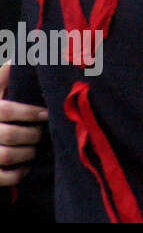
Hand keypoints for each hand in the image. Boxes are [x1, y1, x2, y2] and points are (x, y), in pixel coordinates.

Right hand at [0, 62, 46, 185]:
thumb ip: (3, 74)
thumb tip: (21, 55)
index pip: (5, 109)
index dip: (29, 112)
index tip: (47, 113)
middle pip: (10, 135)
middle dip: (33, 135)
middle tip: (43, 132)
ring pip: (7, 155)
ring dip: (28, 153)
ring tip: (37, 148)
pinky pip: (2, 177)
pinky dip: (18, 175)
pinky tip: (26, 168)